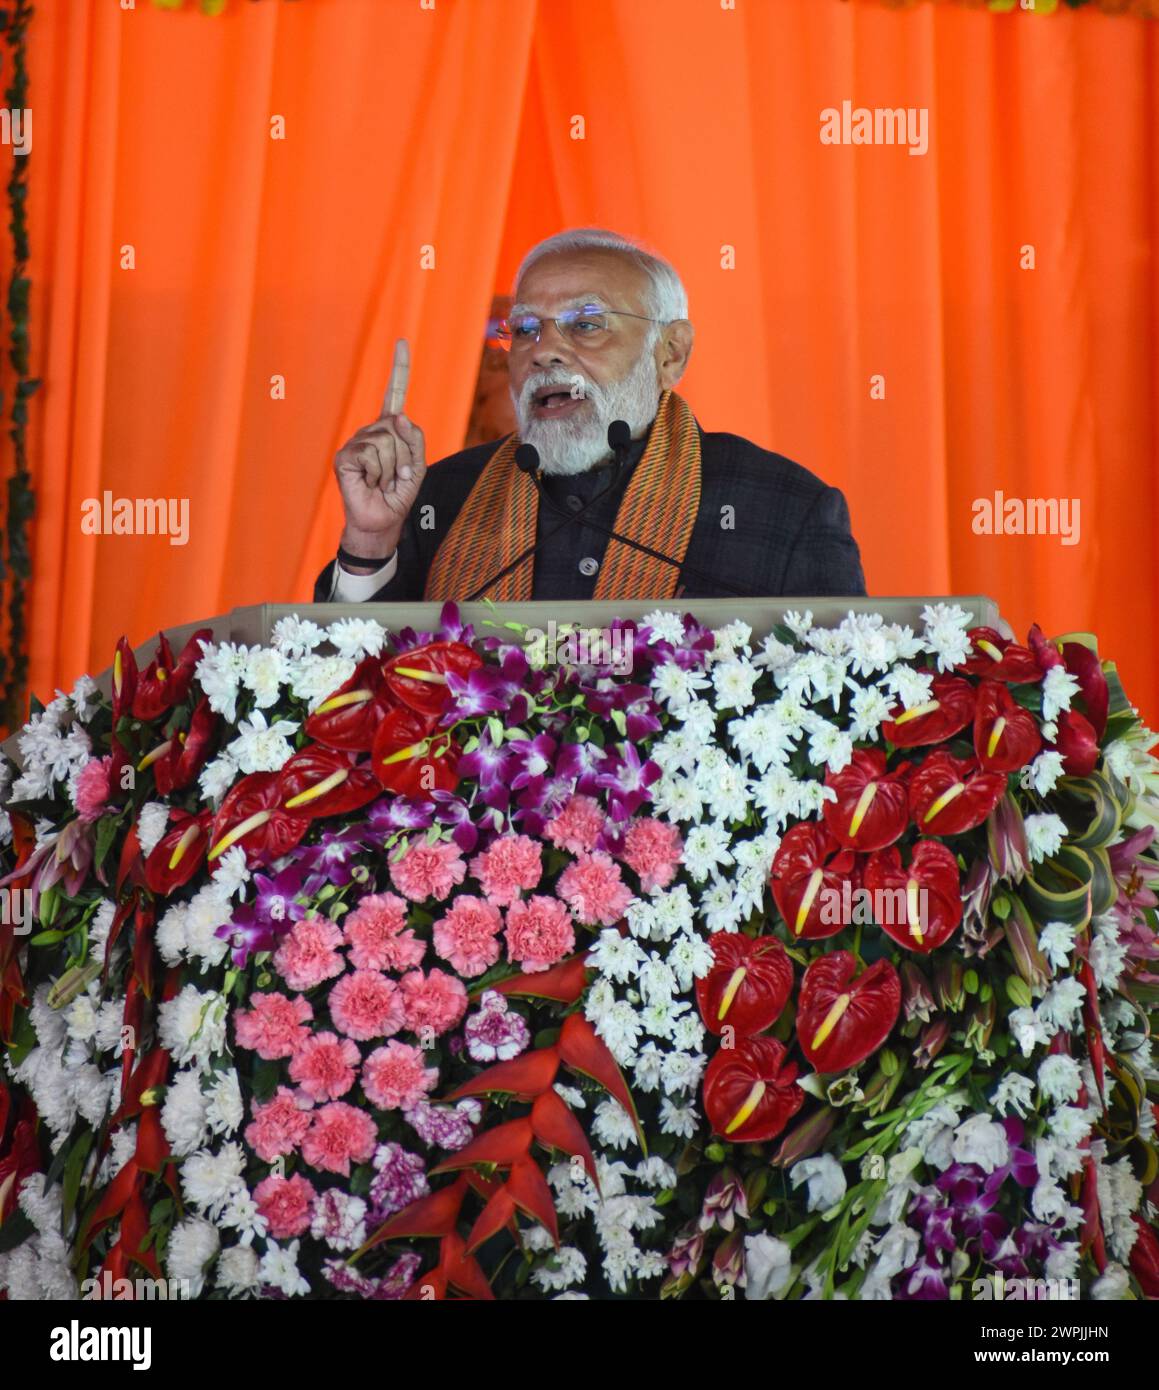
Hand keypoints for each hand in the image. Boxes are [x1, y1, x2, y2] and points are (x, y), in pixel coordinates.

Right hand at [333, 339, 425, 567]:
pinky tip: (370, 482)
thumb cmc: (398, 494)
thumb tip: (398, 417)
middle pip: (398, 428)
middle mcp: (371, 431)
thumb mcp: (418, 466)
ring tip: (383, 481)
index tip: (402, 341)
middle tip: (396, 477)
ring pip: (387, 441)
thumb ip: (415, 439)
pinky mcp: (345, 457)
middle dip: (405, 457)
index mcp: (389, 429)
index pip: (394, 393)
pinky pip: (371, 453)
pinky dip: (377, 472)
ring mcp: (356, 442)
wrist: (382, 521)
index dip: (399, 368)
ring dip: (393, 467)